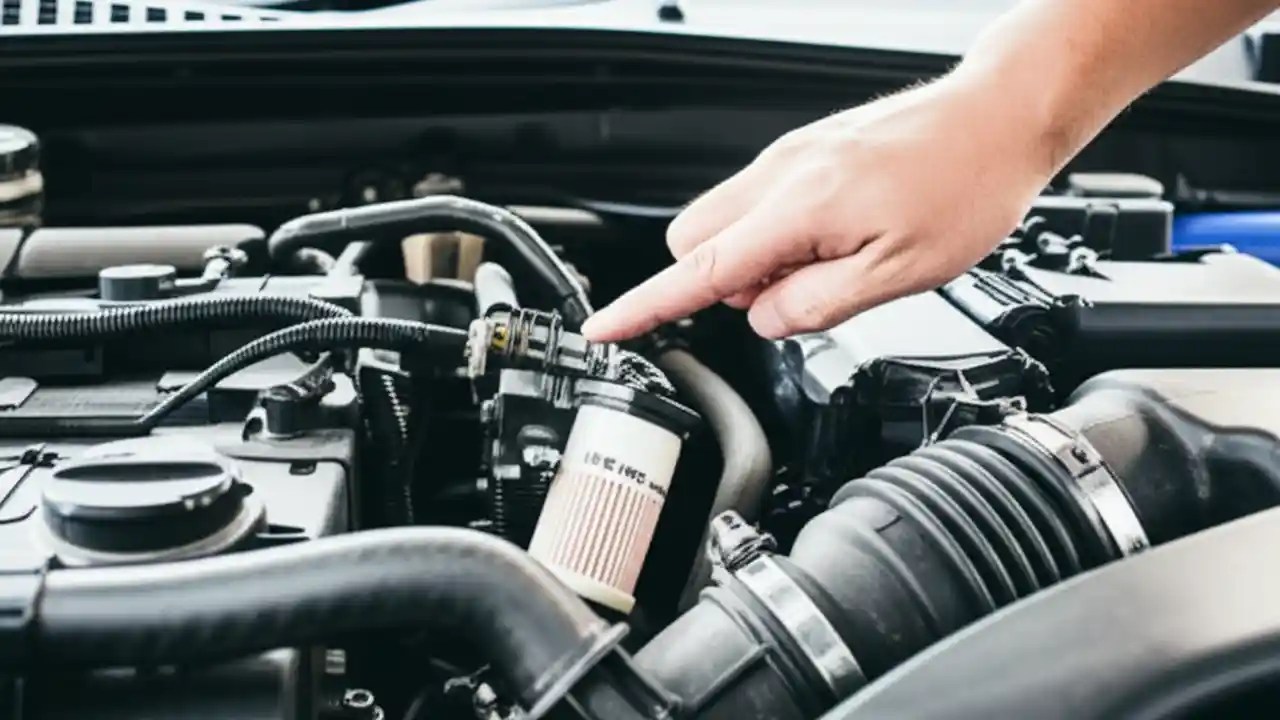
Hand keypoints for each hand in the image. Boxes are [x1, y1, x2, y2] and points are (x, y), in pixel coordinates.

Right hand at [580, 75, 1060, 341]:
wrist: (999, 115)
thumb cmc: (964, 186)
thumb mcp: (900, 275)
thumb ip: (816, 306)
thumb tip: (764, 318)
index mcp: (797, 208)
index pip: (697, 271)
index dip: (645, 309)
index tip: (604, 329)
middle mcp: (779, 174)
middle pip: (692, 243)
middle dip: (721, 284)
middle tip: (796, 293)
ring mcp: (788, 158)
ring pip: (722, 223)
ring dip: (750, 261)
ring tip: (828, 263)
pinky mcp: (803, 152)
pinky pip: (756, 203)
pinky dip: (774, 235)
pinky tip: (835, 237)